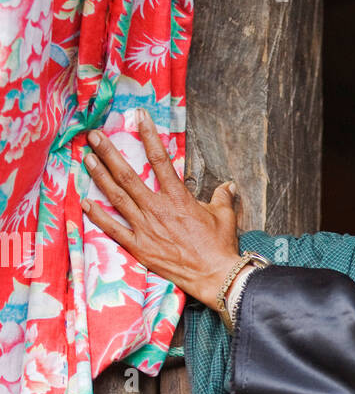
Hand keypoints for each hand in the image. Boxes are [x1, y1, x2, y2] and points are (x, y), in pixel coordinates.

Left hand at [81, 110, 240, 308]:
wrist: (214, 275)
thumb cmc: (219, 246)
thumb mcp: (225, 216)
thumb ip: (222, 197)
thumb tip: (228, 186)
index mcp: (177, 198)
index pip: (160, 159)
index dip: (148, 135)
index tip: (138, 117)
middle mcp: (157, 208)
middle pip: (128, 175)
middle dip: (109, 153)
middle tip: (94, 136)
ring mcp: (145, 228)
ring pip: (117, 197)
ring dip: (100, 177)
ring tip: (87, 159)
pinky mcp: (139, 247)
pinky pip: (113, 229)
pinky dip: (98, 216)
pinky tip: (86, 203)